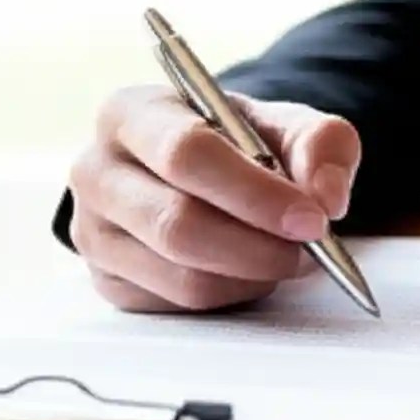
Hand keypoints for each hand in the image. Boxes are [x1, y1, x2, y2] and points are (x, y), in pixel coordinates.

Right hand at [67, 85, 359, 311]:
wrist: (200, 173)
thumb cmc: (236, 144)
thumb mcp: (285, 125)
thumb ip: (320, 144)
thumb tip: (326, 196)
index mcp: (131, 113)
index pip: (186, 154)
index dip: (254, 193)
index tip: (311, 219)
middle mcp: (97, 171)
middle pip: (178, 224)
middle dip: (258, 246)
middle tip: (309, 249)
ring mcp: (93, 233)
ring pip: (182, 276)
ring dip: (251, 275)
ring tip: (284, 256)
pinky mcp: (108, 283)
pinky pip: (179, 306)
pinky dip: (231, 295)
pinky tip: (248, 270)